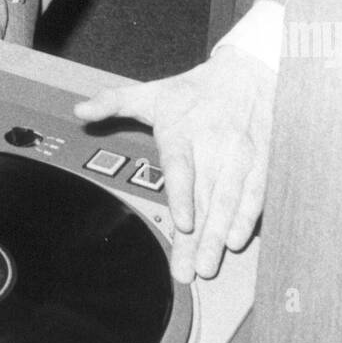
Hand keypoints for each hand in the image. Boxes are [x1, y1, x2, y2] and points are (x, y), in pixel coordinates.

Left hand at [75, 45, 276, 281]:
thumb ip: (114, 103)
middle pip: (204, 196)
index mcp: (182, 131)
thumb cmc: (194, 90)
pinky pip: (255, 193)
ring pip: (229, 201)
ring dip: (220, 235)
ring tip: (210, 264)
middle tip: (192, 269)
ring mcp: (239, 155)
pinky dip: (248, 217)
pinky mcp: (261, 161)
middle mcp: (212, 144)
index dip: (184, 195)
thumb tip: (80, 111)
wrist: (247, 72)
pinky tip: (237, 240)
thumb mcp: (152, 93)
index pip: (182, 167)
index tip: (184, 222)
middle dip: (199, 236)